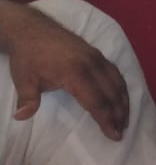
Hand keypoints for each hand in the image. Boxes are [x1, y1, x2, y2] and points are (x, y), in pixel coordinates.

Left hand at [0, 2, 128, 141]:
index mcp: (74, 73)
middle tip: (122, 132)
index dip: (106, 119)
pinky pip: (114, 71)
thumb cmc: (28, 56)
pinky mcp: (96, 53)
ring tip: (125, 117)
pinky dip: (121, 86)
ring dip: (123, 100)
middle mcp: (91, 64)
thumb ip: (28, 99)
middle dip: (118, 113)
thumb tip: (21, 117)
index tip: (113, 135)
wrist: (32, 29)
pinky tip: (121, 95)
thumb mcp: (23, 79)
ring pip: (117, 81)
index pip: (96, 101)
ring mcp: (96, 57)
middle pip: (111, 92)